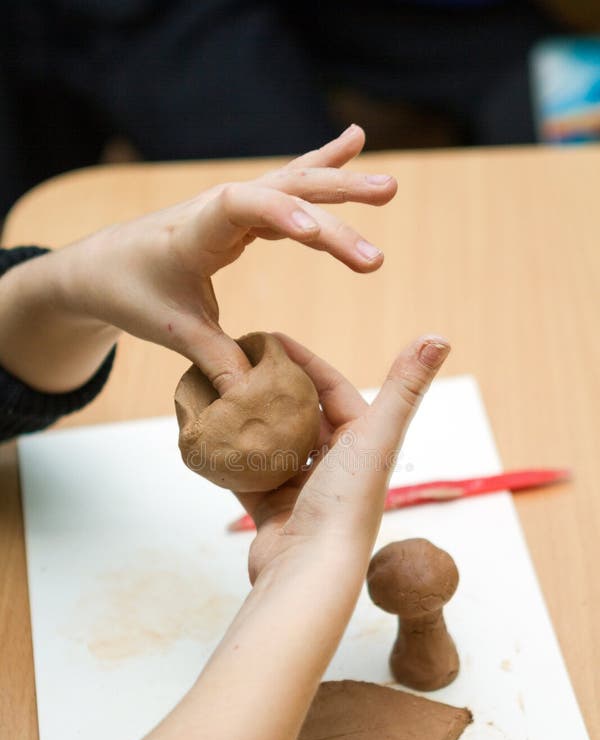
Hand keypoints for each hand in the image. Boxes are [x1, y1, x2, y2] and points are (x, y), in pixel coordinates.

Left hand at [19, 124, 394, 393]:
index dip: (278, 215)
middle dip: (333, 204)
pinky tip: (354, 142)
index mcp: (193, 233)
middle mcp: (216, 207)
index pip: (239, 208)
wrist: (105, 265)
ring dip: (340, 184)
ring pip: (292, 185)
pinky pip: (288, 186)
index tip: (314, 232)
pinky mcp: (243, 209)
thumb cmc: (133, 293)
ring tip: (388, 187)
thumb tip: (254, 400)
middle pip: (281, 194)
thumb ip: (215, 360)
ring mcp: (232, 203)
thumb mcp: (171, 330)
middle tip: (382, 211)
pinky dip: (321, 164)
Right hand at [241, 333, 450, 585]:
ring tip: (222, 394)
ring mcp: (304, 491)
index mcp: (364, 446)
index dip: (305, 362)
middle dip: (273, 390)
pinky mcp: (273, 513)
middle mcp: (337, 468)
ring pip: (273, 445)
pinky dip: (232, 458)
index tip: (269, 339)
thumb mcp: (376, 435)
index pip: (332, 390)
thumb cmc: (346, 505)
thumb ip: (405, 386)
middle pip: (300, 416)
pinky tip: (212, 437)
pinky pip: (248, 476)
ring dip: (251, 422)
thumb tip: (441, 337)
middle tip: (239, 364)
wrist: (311, 573)